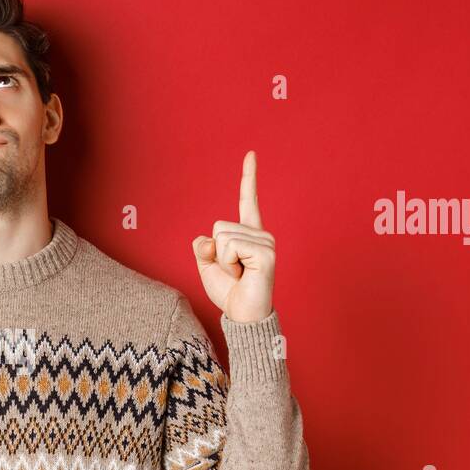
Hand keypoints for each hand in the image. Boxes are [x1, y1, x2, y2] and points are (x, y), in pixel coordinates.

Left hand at [192, 150, 274, 322]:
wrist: (242, 315)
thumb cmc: (229, 292)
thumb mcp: (208, 265)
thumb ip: (204, 247)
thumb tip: (208, 238)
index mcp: (248, 234)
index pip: (248, 200)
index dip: (248, 177)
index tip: (251, 154)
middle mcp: (260, 234)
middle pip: (219, 225)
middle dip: (216, 252)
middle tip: (233, 271)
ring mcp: (266, 243)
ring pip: (223, 236)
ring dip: (223, 261)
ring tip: (238, 274)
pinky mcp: (266, 253)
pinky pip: (230, 246)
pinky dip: (229, 264)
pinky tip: (243, 274)